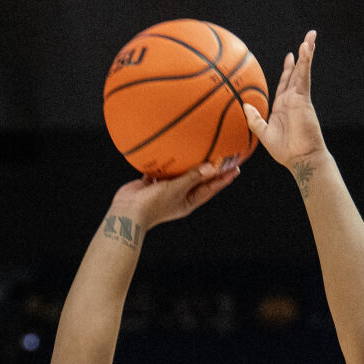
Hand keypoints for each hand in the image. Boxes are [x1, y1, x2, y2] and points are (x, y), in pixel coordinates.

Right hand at [110, 161, 239, 232]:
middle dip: (208, 170)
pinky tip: (168, 152)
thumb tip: (211, 167)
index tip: (236, 168)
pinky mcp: (151, 183)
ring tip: (198, 151)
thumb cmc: (153, 205)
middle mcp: (178, 195)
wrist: (127, 212)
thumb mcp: (177, 190)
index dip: (223, 179)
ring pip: (179, 175)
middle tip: (222, 156)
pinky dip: (165, 163)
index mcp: (188, 201)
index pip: (210, 188)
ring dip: (187, 165)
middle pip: (197, 180)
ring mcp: (164, 190)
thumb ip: (193, 177)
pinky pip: (161, 171)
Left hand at [243, 29, 328, 178]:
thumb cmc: (284, 150)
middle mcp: (292, 99)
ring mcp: (299, 97)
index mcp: (282, 106)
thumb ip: (254, 119)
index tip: (290, 57)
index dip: (288, 70)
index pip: (286, 83)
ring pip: (302, 71)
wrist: (300, 158)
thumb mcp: (263, 134)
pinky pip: (303, 77)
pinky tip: (306, 49)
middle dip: (301, 56)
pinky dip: (305, 63)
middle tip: (307, 40)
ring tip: (311, 37)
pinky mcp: (303, 99)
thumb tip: (244, 106)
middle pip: (297, 72)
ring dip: (307, 53)